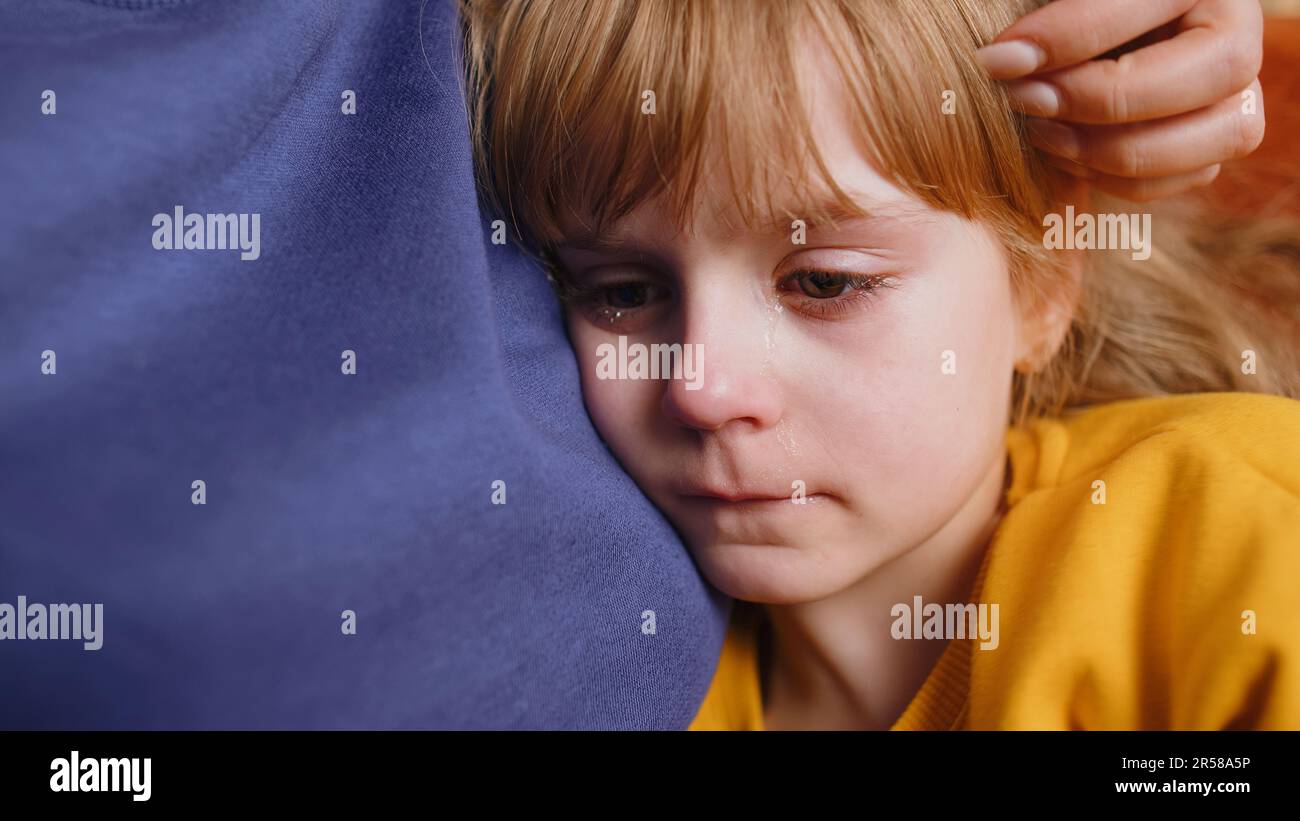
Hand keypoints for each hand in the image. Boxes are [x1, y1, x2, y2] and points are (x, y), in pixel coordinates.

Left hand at [976, 0, 1265, 201]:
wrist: (1071, 56)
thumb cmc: (1059, 20)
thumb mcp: (1056, 1)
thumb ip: (1053, 20)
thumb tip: (1003, 62)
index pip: (1156, 1)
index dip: (1072, 35)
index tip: (998, 60)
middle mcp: (1238, 32)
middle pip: (1218, 69)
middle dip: (1107, 98)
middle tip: (1026, 101)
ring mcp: (1238, 93)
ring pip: (1223, 134)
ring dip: (1116, 149)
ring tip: (1040, 133)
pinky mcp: (1214, 142)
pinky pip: (1189, 176)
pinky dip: (1120, 178)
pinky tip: (1062, 154)